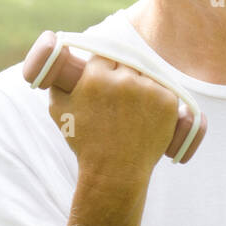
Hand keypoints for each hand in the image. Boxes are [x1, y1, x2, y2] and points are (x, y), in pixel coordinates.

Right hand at [48, 55, 179, 190]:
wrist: (114, 172)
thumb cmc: (84, 142)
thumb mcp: (58, 109)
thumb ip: (57, 79)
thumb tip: (61, 54)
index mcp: (95, 77)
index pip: (104, 55)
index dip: (104, 68)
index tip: (104, 80)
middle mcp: (123, 80)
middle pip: (126, 61)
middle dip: (122, 75)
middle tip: (119, 97)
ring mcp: (148, 90)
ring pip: (145, 73)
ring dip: (140, 84)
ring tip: (132, 108)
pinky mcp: (168, 101)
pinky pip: (164, 88)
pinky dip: (157, 98)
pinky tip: (146, 114)